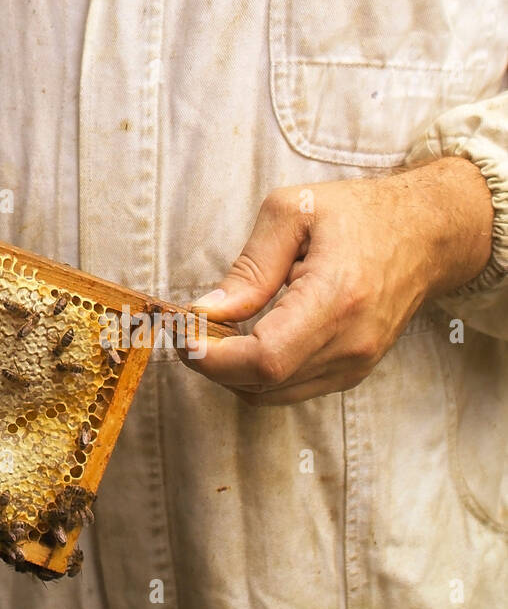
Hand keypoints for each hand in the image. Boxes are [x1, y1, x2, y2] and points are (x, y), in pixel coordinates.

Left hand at [186, 157, 493, 404]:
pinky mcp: (354, 370)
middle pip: (263, 385)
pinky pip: (292, 389)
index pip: (265, 359)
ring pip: (274, 395)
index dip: (213, 358)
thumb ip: (248, 267)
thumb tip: (206, 311)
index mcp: (336, 299)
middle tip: (185, 329)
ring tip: (210, 332)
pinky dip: (257, 375)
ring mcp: (357, 363)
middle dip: (212, 364)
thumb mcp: (291, 212)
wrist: (427, 233)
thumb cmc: (358, 214)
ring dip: (231, 373)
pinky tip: (242, 340)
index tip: (181, 335)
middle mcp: (351, 343)